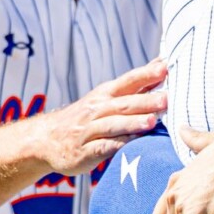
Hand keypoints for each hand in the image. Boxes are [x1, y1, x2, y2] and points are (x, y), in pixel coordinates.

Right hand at [28, 61, 165, 174]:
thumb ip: (136, 83)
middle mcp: (97, 109)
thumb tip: (162, 62)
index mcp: (106, 94)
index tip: (166, 67)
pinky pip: (102, 147)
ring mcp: (89, 130)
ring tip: (152, 121)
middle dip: (145, 101)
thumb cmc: (87, 116)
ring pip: (113, 125)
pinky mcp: (84, 152)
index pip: (128, 81)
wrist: (46, 139)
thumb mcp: (107, 96)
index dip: (146, 74)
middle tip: (167, 99)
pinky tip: (132, 146)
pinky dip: (117, 145)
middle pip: (124, 104)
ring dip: (132, 123)